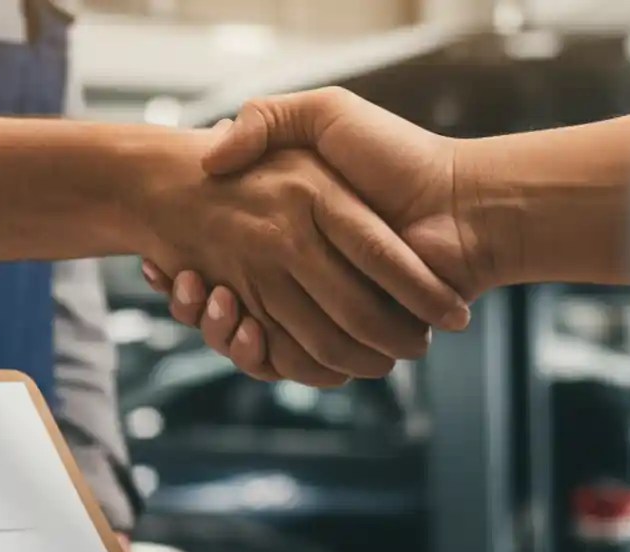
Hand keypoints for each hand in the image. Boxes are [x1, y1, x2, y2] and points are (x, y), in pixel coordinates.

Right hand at [145, 88, 494, 374]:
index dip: (184, 269)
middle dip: (194, 302)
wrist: (463, 206)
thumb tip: (211, 152)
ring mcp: (316, 304)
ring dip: (217, 328)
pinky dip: (257, 355)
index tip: (165, 266)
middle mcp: (299, 268)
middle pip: (224, 302)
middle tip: (179, 282)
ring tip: (209, 299)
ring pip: (245, 334)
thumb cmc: (399, 155)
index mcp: (291, 226)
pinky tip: (243, 329)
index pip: (218, 256)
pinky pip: (281, 358)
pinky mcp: (334, 334)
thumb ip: (268, 118)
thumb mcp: (326, 114)